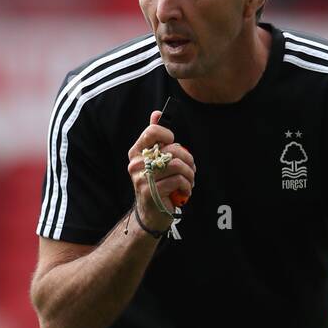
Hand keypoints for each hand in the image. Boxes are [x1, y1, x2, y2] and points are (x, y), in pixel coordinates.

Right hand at [128, 111, 194, 230]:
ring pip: (177, 165)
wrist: (151, 213)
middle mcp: (136, 164)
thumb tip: (157, 113)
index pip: (152, 131)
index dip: (168, 135)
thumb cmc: (157, 184)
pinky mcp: (151, 192)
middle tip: (191, 168)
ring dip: (189, 174)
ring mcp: (142, 178)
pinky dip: (186, 186)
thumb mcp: (156, 160)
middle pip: (171, 149)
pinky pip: (177, 180)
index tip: (174, 142)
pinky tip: (185, 190)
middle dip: (187, 159)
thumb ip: (156, 138)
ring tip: (189, 180)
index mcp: (136, 152)